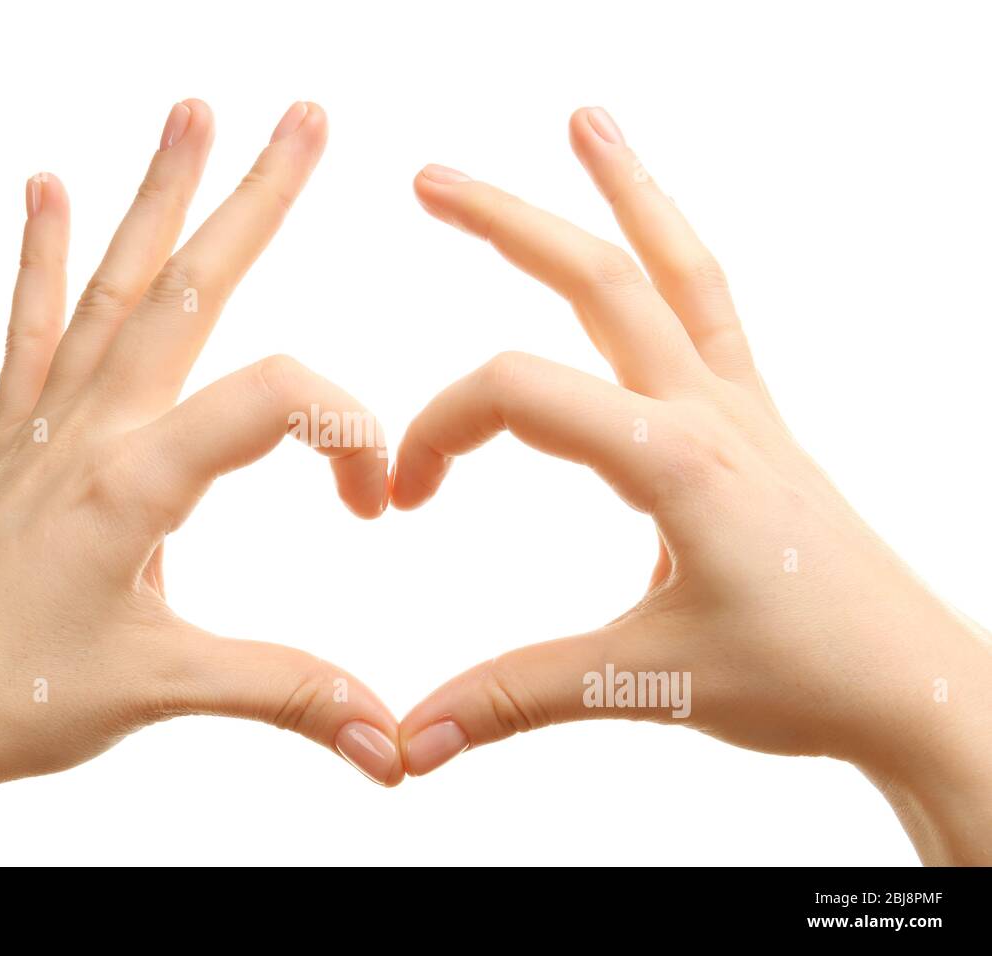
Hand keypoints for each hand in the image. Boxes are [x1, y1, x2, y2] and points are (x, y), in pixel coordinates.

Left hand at [0, 101, 400, 865]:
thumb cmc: (15, 698)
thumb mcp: (166, 686)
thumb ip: (288, 693)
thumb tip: (390, 738)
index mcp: (134, 481)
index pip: (275, 402)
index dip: (349, 437)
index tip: (372, 503)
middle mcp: (89, 432)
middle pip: (187, 290)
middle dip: (254, 199)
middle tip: (303, 117)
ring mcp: (46, 428)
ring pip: (113, 290)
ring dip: (155, 198)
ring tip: (190, 111)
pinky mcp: (17, 444)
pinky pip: (34, 333)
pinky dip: (41, 259)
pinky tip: (43, 190)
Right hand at [393, 108, 991, 864]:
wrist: (911, 686)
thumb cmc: (803, 679)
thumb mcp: (648, 683)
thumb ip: (518, 696)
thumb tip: (411, 738)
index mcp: (677, 461)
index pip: (521, 393)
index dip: (439, 427)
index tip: (403, 493)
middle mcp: (711, 412)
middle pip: (600, 280)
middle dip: (508, 222)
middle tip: (428, 180)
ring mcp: (741, 408)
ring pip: (677, 269)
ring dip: (622, 193)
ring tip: (584, 122)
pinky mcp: (755, 422)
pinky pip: (716, 309)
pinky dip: (677, 252)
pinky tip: (652, 230)